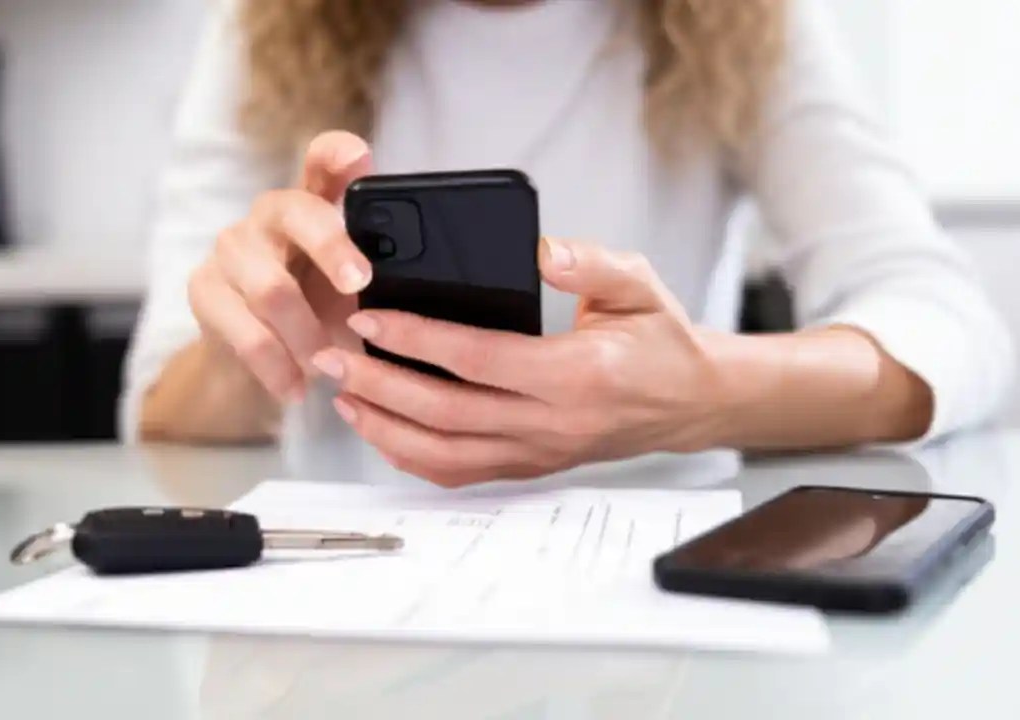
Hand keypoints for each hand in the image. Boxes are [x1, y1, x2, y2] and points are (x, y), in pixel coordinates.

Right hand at [187, 131, 373, 402]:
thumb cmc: (320, 310)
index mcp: (314, 203)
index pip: (323, 159)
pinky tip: (296, 386)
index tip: (360, 157)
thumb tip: (426, 287)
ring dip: (306, 334)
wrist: (259, 355)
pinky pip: (245, 332)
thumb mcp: (358, 292)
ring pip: (271, 288)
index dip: (339, 152)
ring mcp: (231, 248)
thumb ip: (387, 274)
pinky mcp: (205, 289)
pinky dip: (277, 366)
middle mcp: (269, 214)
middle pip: (296, 214)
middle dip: (333, 249)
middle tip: (360, 285)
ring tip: (327, 364)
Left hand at [309, 237, 731, 485]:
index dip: (418, 340)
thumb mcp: (640, 285)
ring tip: (341, 392)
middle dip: (379, 384)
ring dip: (384, 426)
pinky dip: (409, 455)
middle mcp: (552, 424)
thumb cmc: (660, 341)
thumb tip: (540, 252)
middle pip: (447, 414)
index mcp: (577, 375)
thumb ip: (592, 264)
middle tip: (331, 356)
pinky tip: (378, 425)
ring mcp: (537, 454)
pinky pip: (458, 472)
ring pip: (444, 454)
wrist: (688, 402)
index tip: (370, 318)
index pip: (479, 360)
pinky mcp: (527, 466)